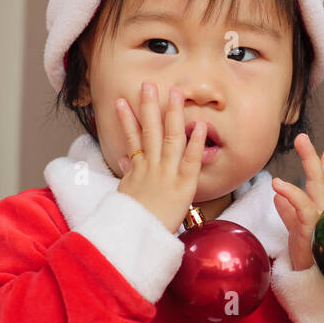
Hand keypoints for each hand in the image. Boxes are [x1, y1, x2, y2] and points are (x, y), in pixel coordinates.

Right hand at [114, 81, 206, 231]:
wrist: (137, 238)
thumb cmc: (132, 222)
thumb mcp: (125, 195)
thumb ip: (128, 174)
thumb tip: (124, 158)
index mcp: (137, 172)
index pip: (132, 140)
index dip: (128, 120)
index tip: (123, 101)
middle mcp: (151, 168)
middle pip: (150, 131)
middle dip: (150, 106)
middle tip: (149, 84)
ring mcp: (167, 174)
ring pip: (169, 138)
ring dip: (172, 114)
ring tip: (174, 92)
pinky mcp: (183, 185)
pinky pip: (190, 160)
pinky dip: (195, 142)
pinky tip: (200, 125)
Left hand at [272, 126, 323, 270]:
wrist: (310, 286)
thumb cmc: (306, 259)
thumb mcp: (294, 232)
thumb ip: (288, 212)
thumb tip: (277, 197)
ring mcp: (323, 218)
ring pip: (318, 184)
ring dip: (310, 160)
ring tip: (301, 139)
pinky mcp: (312, 230)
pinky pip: (302, 209)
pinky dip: (291, 195)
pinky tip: (278, 184)